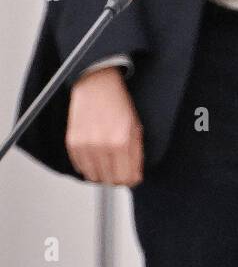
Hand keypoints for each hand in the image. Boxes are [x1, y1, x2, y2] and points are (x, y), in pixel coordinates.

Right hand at [65, 67, 143, 185]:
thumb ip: (136, 154)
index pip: (126, 178)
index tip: (132, 176)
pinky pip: (80, 168)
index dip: (131, 179)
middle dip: (118, 177)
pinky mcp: (72, 144)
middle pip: (110, 181)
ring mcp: (85, 146)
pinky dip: (88, 165)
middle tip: (120, 167)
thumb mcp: (136, 127)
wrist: (97, 85)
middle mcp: (102, 146)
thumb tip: (134, 176)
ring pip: (94, 177)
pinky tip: (95, 153)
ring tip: (108, 158)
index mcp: (122, 142)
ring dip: (102, 172)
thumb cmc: (118, 104)